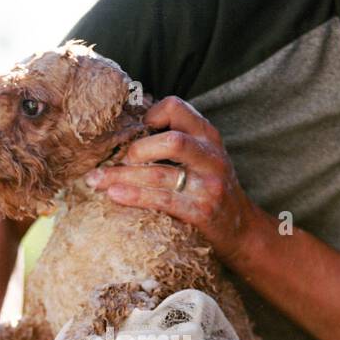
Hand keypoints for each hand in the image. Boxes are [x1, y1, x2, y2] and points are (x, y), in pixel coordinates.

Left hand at [83, 96, 263, 261]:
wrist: (242, 231)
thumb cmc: (212, 191)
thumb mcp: (203, 158)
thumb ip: (178, 142)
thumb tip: (127, 135)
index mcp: (208, 136)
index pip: (176, 108)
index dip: (150, 115)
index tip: (134, 131)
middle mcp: (212, 157)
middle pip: (171, 141)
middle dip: (136, 151)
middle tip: (115, 162)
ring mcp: (209, 185)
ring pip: (160, 174)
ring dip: (122, 177)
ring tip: (97, 181)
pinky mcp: (202, 212)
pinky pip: (163, 201)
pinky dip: (135, 197)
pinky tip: (114, 195)